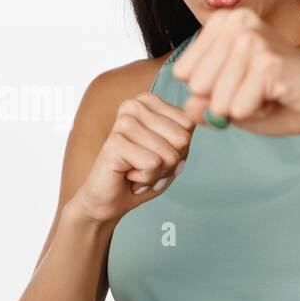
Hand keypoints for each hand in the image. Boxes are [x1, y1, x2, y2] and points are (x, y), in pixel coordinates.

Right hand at [69, 92, 194, 223]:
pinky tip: (129, 175)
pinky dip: (146, 178)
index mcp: (148, 101)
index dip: (180, 149)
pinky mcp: (114, 143)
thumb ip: (183, 138)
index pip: (189, 124)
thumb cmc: (141, 174)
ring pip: (169, 154)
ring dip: (157, 173)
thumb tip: (183, 139)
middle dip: (170, 163)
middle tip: (146, 166)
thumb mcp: (172, 152)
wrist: (110, 199)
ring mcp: (123, 123)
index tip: (157, 154)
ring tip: (137, 171)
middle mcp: (133, 106)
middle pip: (181, 139)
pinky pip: (153, 164)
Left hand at [170, 8, 299, 135]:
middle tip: (256, 89)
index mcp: (222, 23)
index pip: (183, 72)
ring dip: (243, 107)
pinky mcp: (268, 62)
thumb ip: (202, 106)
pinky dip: (258, 113)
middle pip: (197, 86)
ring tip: (267, 92)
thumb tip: (189, 106)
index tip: (241, 82)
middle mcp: (236, 23)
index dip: (209, 91)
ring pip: (218, 100)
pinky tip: (278, 96)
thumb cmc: (274, 98)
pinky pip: (239, 108)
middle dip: (225, 100)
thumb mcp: (228, 104)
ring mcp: (253, 40)